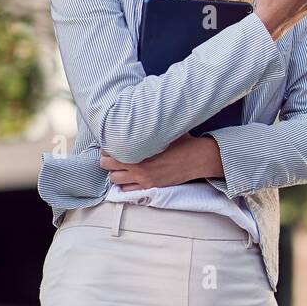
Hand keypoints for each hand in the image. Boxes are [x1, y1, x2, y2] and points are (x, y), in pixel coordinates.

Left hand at [99, 134, 220, 189]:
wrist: (199, 158)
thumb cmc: (184, 142)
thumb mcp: (165, 130)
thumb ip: (148, 127)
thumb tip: (140, 115)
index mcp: (139, 150)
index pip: (109, 150)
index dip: (108, 146)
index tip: (112, 143)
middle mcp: (138, 166)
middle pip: (107, 165)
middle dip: (107, 160)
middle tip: (113, 155)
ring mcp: (143, 178)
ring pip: (114, 179)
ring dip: (115, 172)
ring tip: (121, 166)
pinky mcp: (150, 186)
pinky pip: (127, 190)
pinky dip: (125, 184)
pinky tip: (130, 177)